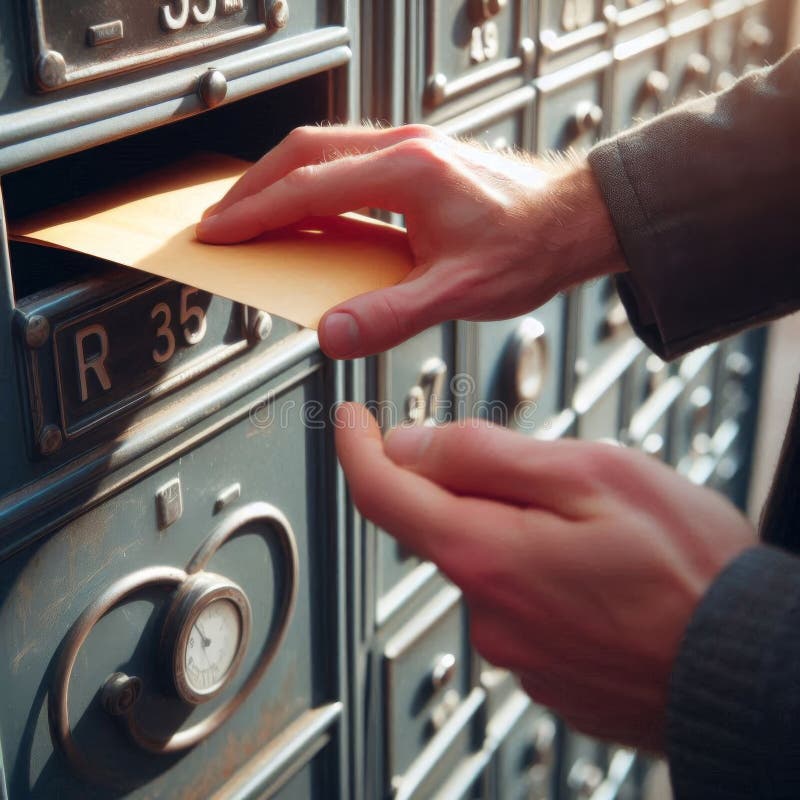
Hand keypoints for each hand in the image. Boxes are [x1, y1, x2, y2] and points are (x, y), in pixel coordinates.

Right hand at [196, 125, 623, 357]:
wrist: (576, 220)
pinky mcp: (419, 162)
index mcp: (408, 173)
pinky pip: (349, 165)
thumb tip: (332, 332)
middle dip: (254, 186)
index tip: (218, 232)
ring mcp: (412, 149)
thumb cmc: (531, 247)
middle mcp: (406, 149)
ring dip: (281, 181)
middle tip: (221, 219)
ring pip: (324, 152)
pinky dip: (315, 186)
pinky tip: (309, 214)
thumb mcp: (459, 293)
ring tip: (253, 216)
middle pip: (304, 152)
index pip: (307, 188)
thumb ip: (391, 315)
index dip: (255, 212)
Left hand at [334, 403, 756, 751]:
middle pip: (437, 526)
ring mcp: (514, 648)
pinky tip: (595, 573)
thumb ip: (488, 457)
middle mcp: (486, 610)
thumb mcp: (591, 475)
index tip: (352, 422)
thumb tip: (412, 445)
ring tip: (594, 530)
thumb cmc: (686, 570)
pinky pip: (517, 604)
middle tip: (532, 466)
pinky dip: (537, 574)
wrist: (747, 668)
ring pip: (484, 563)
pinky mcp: (543, 670)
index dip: (358, 450)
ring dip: (514, 531)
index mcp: (486, 553)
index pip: (383, 495)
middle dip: (463, 485)